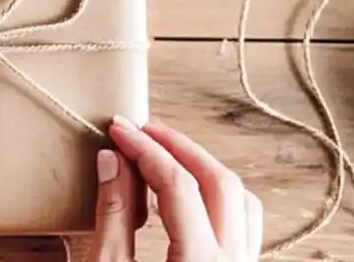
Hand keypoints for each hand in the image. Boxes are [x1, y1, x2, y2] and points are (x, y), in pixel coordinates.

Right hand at [89, 117, 262, 261]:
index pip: (178, 185)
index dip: (146, 150)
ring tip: (165, 155)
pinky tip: (188, 191)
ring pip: (240, 200)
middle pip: (219, 182)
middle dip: (179, 148)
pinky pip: (242, 223)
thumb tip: (112, 162)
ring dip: (203, 168)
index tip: (121, 131)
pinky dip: (217, 196)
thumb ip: (112, 218)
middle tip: (143, 131)